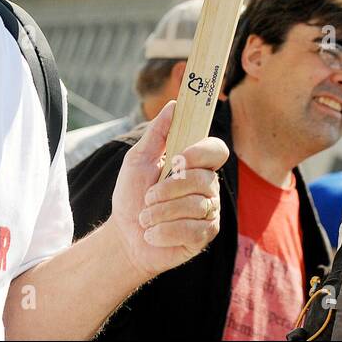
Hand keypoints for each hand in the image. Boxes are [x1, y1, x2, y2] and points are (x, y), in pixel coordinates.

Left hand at [107, 101, 228, 280]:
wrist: (124, 235)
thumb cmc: (132, 195)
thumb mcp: (138, 160)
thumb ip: (157, 133)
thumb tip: (174, 106)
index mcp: (196, 164)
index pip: (217, 150)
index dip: (202, 153)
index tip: (178, 159)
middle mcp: (208, 186)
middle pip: (203, 180)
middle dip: (168, 189)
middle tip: (148, 197)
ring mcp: (209, 211)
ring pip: (195, 205)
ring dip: (161, 213)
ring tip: (145, 218)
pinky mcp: (205, 235)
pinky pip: (192, 230)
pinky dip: (164, 232)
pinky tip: (152, 234)